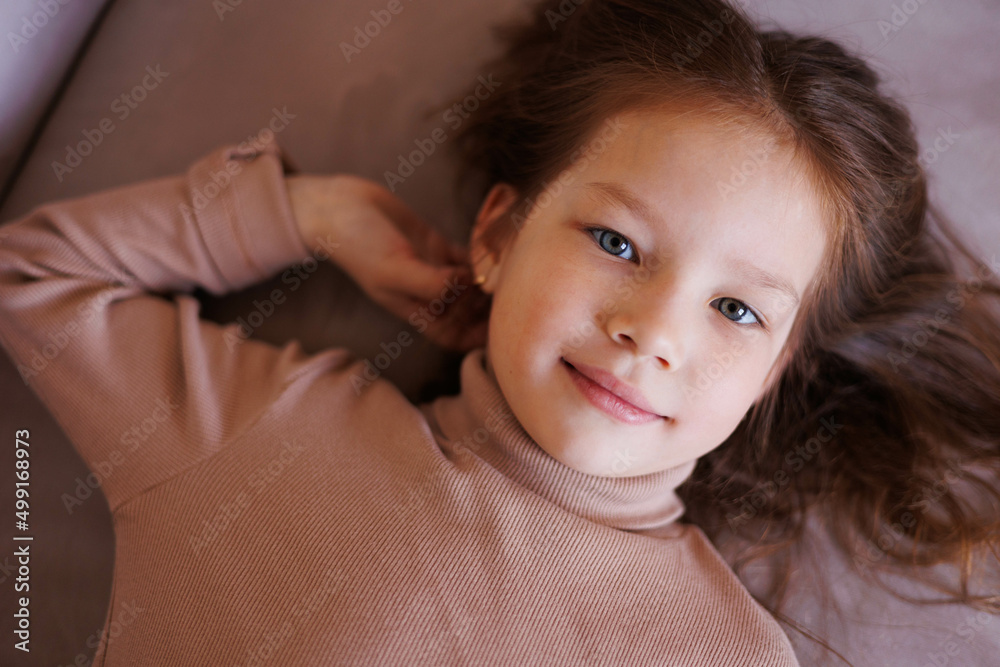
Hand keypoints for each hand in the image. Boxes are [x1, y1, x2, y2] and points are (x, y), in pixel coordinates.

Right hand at [286, 173, 489, 351]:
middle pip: (467, 312)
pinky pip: (465, 257)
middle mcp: (425, 292)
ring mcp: (431, 268)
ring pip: (469, 285)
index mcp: (413, 308)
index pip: (452, 335)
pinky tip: (493, 249)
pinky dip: (480, 256)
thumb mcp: (393, 270)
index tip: (501, 325)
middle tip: (509, 289)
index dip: (476, 337)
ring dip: (487, 280)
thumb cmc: (359, 243)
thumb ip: (431, 284)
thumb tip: (469, 285)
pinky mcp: (434, 245)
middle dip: (487, 306)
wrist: (339, 206)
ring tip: (506, 269)